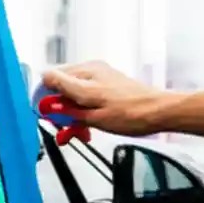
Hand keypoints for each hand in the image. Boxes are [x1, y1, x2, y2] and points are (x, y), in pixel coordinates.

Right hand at [40, 60, 174, 136]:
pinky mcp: (107, 83)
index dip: (44, 100)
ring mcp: (99, 76)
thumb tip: (46, 96)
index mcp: (85, 75)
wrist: (159, 112)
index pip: (49, 79)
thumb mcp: (93, 113)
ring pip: (72, 93)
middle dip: (59, 110)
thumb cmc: (133, 113)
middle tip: (65, 129)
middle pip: (60, 87)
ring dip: (71, 113)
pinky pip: (86, 94)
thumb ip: (66, 104)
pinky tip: (89, 125)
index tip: (47, 116)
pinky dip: (83, 109)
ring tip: (79, 132)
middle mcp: (90, 71)